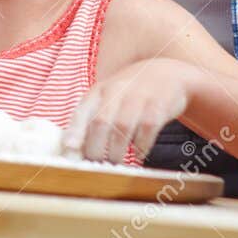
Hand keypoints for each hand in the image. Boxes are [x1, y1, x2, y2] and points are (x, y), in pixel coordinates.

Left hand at [63, 57, 201, 163]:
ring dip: (117, 151)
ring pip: (122, 128)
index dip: (74, 131)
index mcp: (99, 90)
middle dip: (95, 148)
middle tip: (96, 164)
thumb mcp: (109, 96)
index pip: (82, 111)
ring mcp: (138, 98)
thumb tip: (73, 147)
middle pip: (100, 122)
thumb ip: (92, 116)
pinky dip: (140, 147)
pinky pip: (146, 131)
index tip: (69, 149)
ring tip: (115, 162)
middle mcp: (116, 91)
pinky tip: (138, 155)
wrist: (168, 73)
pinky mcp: (158, 106)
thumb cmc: (131, 92)